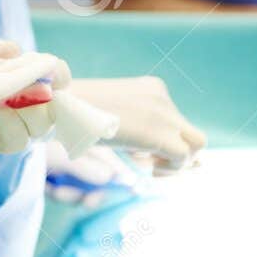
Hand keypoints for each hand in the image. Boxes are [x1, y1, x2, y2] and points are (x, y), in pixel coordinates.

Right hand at [69, 76, 204, 168]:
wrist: (59, 106)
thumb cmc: (74, 112)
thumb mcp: (110, 113)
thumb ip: (134, 125)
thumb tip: (157, 148)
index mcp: (151, 87)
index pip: (175, 119)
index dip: (160, 140)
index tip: (137, 151)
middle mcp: (163, 97)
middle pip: (189, 132)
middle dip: (175, 152)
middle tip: (149, 163)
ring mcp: (165, 114)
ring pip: (196, 145)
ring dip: (176, 162)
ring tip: (147, 166)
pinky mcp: (161, 134)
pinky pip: (182, 158)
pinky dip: (168, 169)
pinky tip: (143, 167)